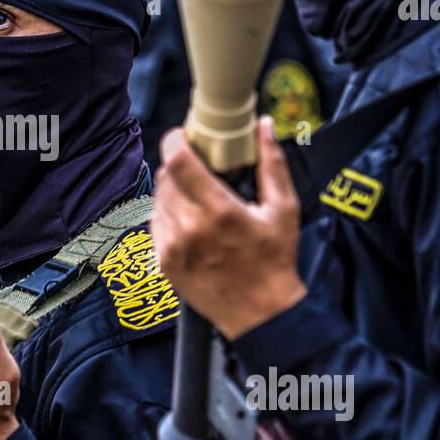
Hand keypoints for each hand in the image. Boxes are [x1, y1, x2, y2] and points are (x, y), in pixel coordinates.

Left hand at [152, 117, 305, 339]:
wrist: (260, 314)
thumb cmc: (275, 260)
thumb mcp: (283, 209)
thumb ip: (272, 163)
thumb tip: (263, 125)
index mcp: (220, 211)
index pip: (178, 162)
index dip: (175, 141)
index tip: (183, 136)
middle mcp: (190, 228)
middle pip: (166, 177)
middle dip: (179, 165)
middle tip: (197, 167)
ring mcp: (173, 247)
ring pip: (159, 199)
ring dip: (173, 189)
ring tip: (197, 196)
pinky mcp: (164, 262)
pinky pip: (156, 222)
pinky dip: (168, 214)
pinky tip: (190, 220)